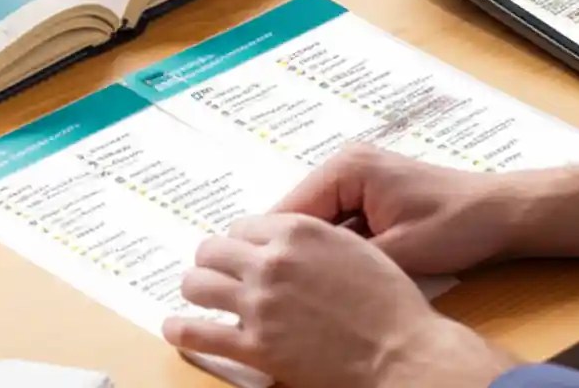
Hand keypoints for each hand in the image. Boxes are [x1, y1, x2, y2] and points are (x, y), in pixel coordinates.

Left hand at [163, 214, 514, 387]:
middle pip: (213, 249)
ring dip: (195, 286)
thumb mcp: (355, 247)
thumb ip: (314, 237)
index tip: (240, 251)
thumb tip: (284, 236)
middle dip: (212, 259)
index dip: (241, 240)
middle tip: (214, 269)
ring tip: (195, 292)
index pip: (243, 225)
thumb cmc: (390, 302)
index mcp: (297, 230)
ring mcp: (259, 304)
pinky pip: (200, 332)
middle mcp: (271, 261)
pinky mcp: (255, 346)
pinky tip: (175, 326)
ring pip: (199, 284)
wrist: (403, 352)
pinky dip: (182, 328)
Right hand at [273, 145, 524, 274]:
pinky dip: (335, 248)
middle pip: (299, 215)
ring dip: (313, 252)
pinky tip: (331, 276)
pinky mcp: (369, 195)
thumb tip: (304, 283)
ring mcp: (357, 179)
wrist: (501, 214)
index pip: (291, 210)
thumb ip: (348, 262)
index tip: (261, 282)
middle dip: (291, 252)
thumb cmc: (456, 225)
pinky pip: (338, 223)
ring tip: (301, 286)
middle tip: (280, 290)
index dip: (274, 249)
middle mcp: (345, 165)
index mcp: (346, 169)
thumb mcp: (398, 251)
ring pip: (317, 223)